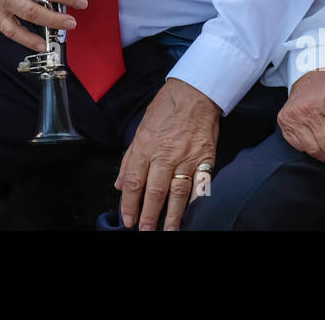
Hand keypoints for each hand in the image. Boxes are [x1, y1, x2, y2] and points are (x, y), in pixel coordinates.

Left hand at [115, 78, 220, 230]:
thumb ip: (129, 158)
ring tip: (167, 231)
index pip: (133, 181)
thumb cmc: (166, 108)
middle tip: (144, 231)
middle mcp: (165, 155)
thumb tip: (119, 183)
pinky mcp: (205, 159)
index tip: (128, 219)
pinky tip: (193, 214)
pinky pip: (200, 186)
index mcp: (145, 147)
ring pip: (178, 194)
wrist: (194, 92)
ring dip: (172, 216)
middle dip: (148, 216)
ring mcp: (186, 158)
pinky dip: (196, 202)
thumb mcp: (141, 129)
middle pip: (154, 192)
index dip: (129, 204)